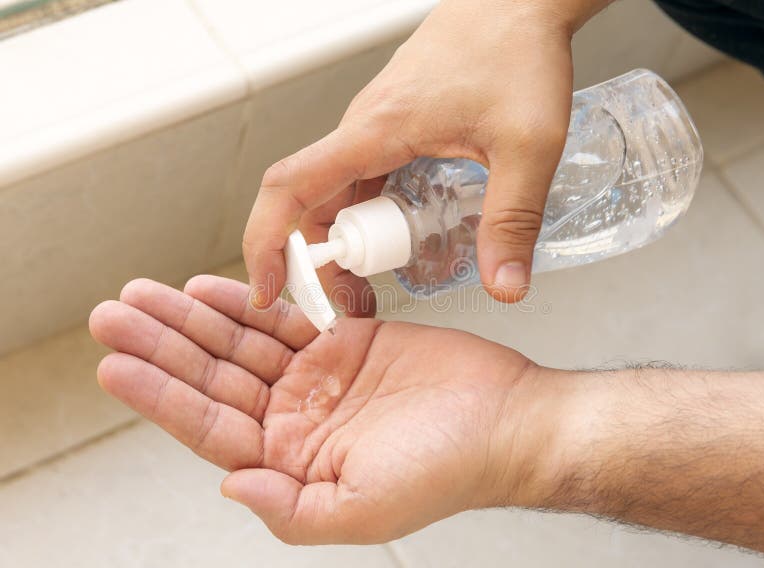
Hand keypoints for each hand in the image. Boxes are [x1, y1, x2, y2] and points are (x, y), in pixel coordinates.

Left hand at [88, 276, 565, 542]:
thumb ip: (292, 508)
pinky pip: (289, 315)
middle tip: (113, 315)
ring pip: (242, 341)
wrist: (507, 420)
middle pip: (214, 376)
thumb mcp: (364, 510)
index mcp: (293, 461)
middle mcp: (298, 418)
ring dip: (193, 317)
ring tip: (145, 295)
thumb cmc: (447, 471)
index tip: (116, 364)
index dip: (160, 394)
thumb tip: (230, 484)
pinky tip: (213, 289)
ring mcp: (320, 377)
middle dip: (162, 344)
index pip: (209, 425)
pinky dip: (250, 300)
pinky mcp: (348, 339)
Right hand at [243, 0, 596, 311]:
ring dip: (346, 243)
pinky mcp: (394, 126)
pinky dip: (367, 217)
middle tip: (352, 307)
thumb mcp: (528, 145)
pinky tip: (400, 236)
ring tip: (377, 284)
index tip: (270, 290)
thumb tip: (505, 287)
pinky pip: (361, 179)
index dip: (266, 242)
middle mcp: (363, 129)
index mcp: (376, 130)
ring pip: (336, 193)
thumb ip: (514, 219)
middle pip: (308, 203)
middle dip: (317, 262)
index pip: (290, 187)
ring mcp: (375, 127)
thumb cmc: (518, 49)